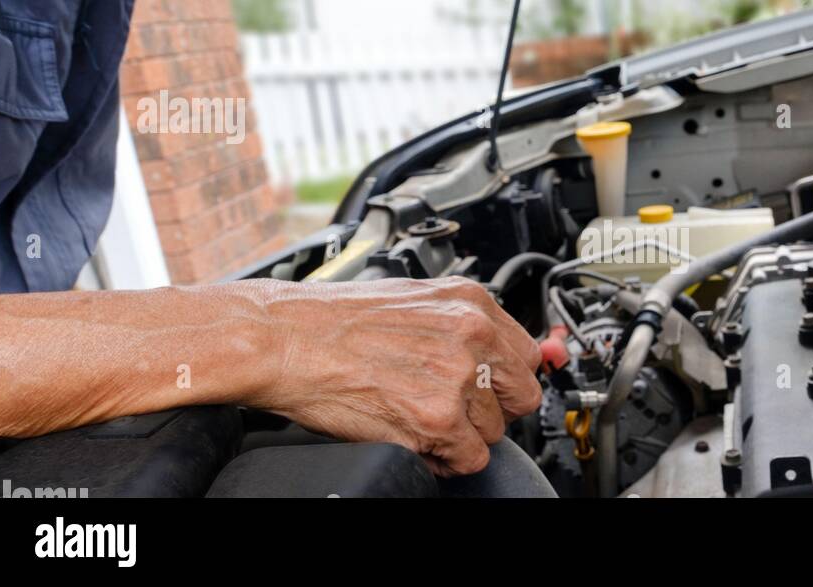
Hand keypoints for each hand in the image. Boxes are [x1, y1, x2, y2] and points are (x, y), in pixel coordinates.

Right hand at [247, 277, 541, 476]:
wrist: (286, 337)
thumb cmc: (336, 320)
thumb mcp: (415, 301)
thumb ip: (463, 325)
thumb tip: (500, 352)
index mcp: (470, 302)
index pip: (527, 356)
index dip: (505, 380)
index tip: (489, 390)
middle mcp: (472, 335)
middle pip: (521, 397)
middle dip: (491, 411)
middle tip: (452, 409)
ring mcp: (457, 377)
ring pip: (494, 432)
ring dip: (461, 435)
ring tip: (418, 417)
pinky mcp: (436, 417)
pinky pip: (468, 458)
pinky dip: (444, 459)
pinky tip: (414, 437)